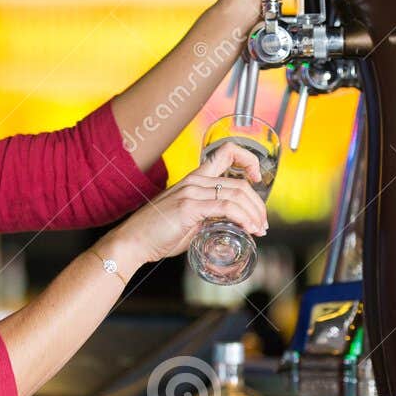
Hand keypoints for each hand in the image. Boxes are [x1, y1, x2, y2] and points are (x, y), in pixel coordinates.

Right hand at [110, 143, 267, 264]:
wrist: (132, 242)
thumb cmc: (157, 234)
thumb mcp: (189, 221)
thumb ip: (208, 218)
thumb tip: (227, 227)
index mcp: (194, 179)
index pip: (226, 153)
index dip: (247, 161)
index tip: (256, 180)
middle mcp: (194, 181)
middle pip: (240, 183)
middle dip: (258, 205)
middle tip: (262, 223)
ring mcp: (191, 192)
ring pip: (237, 194)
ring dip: (255, 214)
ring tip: (259, 229)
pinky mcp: (189, 207)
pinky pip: (226, 207)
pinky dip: (243, 218)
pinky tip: (249, 229)